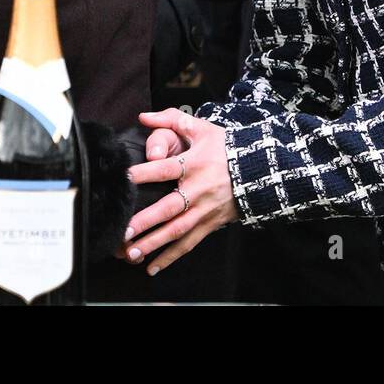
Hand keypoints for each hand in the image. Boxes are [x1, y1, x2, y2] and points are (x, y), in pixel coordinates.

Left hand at [122, 108, 238, 275]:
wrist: (259, 170)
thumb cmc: (226, 148)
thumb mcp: (202, 128)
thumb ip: (171, 120)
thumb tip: (144, 116)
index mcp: (194, 164)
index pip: (165, 168)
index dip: (144, 173)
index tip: (124, 179)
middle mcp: (198, 189)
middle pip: (169, 207)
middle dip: (147, 221)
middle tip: (125, 230)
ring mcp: (205, 210)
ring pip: (177, 231)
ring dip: (154, 244)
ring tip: (132, 254)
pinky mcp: (210, 224)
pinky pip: (188, 244)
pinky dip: (171, 257)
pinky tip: (153, 267)